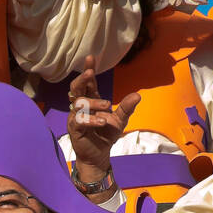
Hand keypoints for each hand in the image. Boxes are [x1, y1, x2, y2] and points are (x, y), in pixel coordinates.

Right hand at [67, 55, 137, 197]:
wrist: (99, 155)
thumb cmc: (106, 135)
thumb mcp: (120, 120)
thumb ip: (126, 108)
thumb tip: (137, 95)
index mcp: (91, 100)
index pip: (88, 83)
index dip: (88, 70)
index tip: (91, 57)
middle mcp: (81, 107)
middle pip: (76, 88)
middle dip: (82, 79)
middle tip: (90, 73)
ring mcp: (76, 117)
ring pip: (78, 103)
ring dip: (93, 103)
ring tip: (107, 107)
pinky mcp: (74, 129)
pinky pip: (80, 120)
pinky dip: (91, 119)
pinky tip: (102, 121)